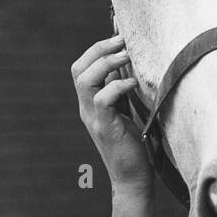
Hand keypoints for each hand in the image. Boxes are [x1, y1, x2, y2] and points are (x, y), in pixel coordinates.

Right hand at [71, 34, 154, 195]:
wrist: (134, 179)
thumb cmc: (138, 145)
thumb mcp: (130, 112)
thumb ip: (126, 90)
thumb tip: (137, 63)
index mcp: (91, 102)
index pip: (83, 67)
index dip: (99, 48)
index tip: (121, 36)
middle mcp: (87, 108)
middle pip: (79, 68)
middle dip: (99, 49)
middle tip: (123, 40)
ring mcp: (93, 118)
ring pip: (84, 80)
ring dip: (106, 63)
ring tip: (127, 55)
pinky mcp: (104, 128)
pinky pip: (101, 100)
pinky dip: (116, 86)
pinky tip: (134, 82)